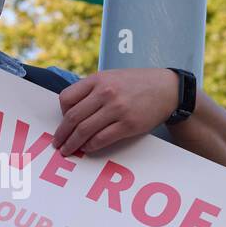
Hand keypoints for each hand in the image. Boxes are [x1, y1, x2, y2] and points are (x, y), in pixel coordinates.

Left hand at [52, 68, 178, 156]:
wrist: (167, 89)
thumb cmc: (137, 83)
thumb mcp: (112, 76)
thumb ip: (92, 89)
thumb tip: (72, 110)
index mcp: (98, 79)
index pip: (66, 98)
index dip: (61, 113)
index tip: (63, 121)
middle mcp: (106, 92)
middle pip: (73, 117)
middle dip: (62, 134)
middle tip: (57, 143)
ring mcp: (117, 109)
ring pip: (84, 131)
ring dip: (73, 144)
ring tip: (68, 150)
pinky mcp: (128, 124)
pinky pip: (101, 139)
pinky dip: (90, 146)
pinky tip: (87, 148)